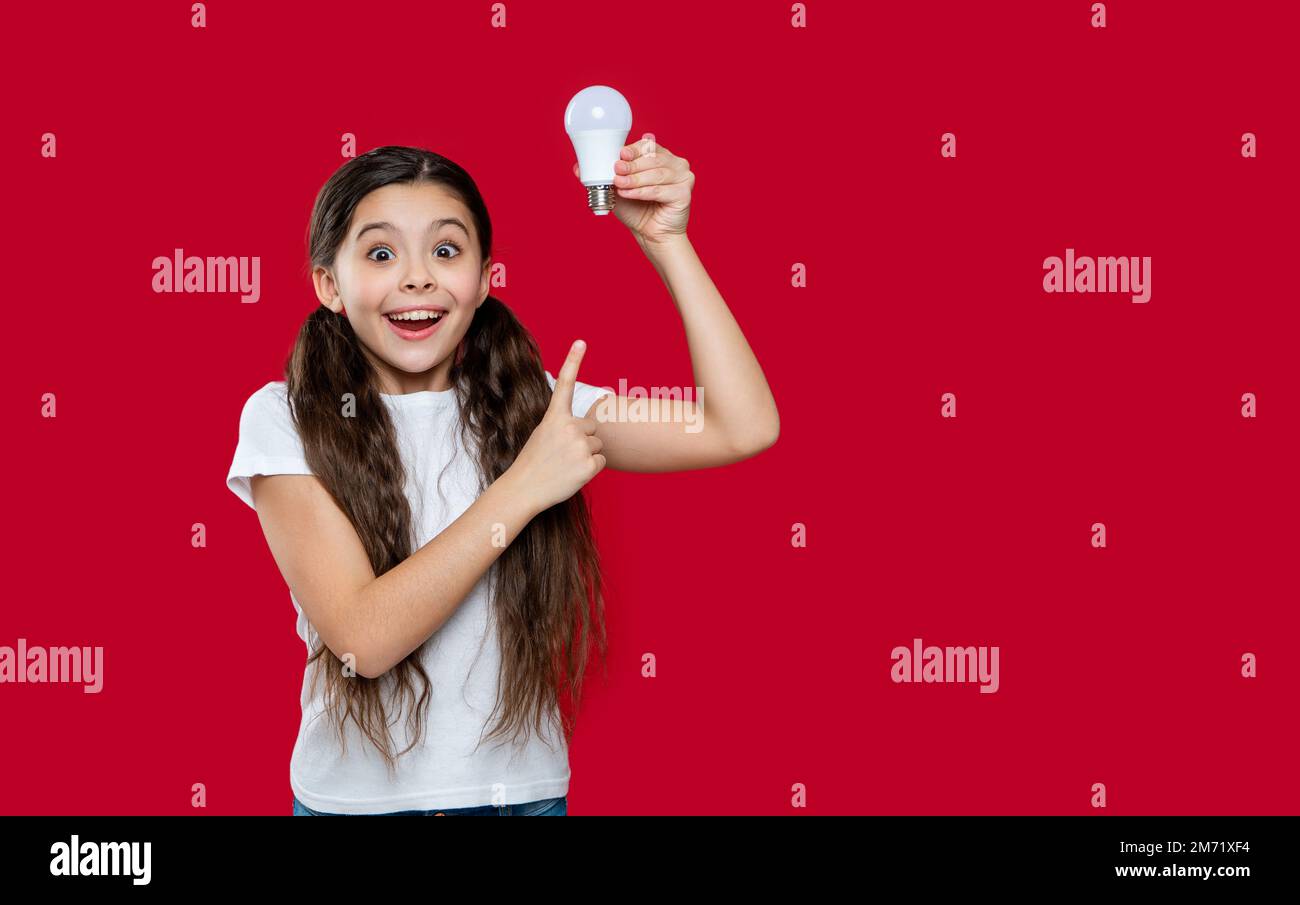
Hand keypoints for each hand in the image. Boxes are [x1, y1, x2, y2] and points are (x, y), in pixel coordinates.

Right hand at [507, 340, 606, 512]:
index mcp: (555, 417)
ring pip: (598, 445)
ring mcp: (580, 445)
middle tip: (563, 454)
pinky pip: (602, 461)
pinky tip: (573, 474)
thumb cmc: (533, 463)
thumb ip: (563, 425)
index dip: (573, 360)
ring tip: (565, 465)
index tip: (581, 342)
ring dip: (586, 455)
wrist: (524, 489)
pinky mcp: (589, 464)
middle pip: (593, 428)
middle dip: (583, 440)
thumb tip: (586, 428)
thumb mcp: (543, 435)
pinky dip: (591, 469)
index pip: (566, 384)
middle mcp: (569, 426)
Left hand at [572, 133, 692, 245]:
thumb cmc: (637, 211)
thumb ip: (601, 176)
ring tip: (619, 184)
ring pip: (656, 173)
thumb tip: (577, 167)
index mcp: (662, 157)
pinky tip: (628, 193)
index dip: (634, 149)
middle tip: (616, 169)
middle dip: (632, 165)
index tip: (620, 153)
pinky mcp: (685, 193)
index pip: (649, 146)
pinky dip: (642, 192)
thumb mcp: (616, 190)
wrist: (652, 235)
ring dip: (635, 179)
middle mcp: (676, 164)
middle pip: (653, 159)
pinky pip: (660, 190)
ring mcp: (683, 178)